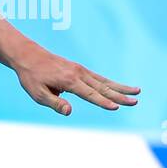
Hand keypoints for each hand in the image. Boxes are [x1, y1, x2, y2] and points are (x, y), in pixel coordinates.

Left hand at [13, 46, 139, 114]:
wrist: (28, 56)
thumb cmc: (31, 77)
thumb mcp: (37, 93)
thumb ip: (54, 103)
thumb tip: (69, 112)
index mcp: (69, 81)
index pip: (90, 94)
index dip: (103, 102)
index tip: (117, 107)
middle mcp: (78, 74)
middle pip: (103, 87)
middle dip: (120, 96)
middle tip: (136, 102)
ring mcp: (80, 70)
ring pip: (104, 81)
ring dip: (121, 87)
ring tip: (138, 92)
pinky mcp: (79, 69)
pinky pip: (98, 78)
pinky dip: (111, 83)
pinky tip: (120, 87)